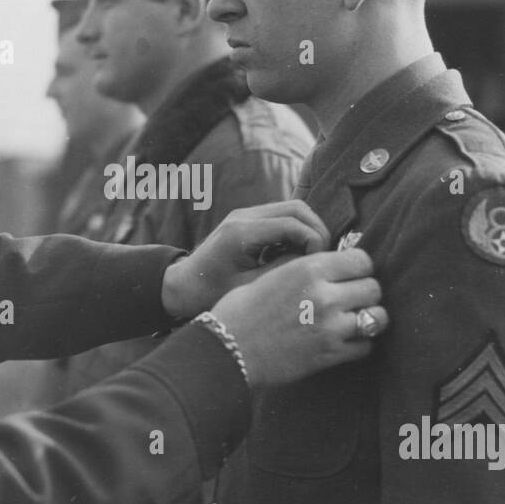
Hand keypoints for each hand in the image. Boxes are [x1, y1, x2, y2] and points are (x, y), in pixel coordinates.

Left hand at [160, 200, 330, 318]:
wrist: (182, 285)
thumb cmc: (210, 294)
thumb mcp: (249, 289)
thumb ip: (282, 272)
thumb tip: (314, 262)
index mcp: (242, 233)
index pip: (293, 224)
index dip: (315, 242)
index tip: (320, 264)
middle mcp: (244, 216)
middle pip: (298, 209)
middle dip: (317, 232)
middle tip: (322, 259)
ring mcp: (245, 214)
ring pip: (293, 209)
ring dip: (308, 230)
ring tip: (309, 258)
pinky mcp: (247, 219)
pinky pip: (282, 216)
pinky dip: (295, 231)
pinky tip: (293, 255)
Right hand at [210, 248, 386, 387]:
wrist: (226, 350)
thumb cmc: (242, 310)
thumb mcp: (272, 275)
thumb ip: (306, 268)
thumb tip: (333, 262)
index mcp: (309, 269)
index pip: (362, 260)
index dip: (359, 267)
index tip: (350, 276)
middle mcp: (325, 295)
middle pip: (374, 287)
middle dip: (365, 293)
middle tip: (352, 300)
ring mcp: (330, 326)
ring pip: (377, 317)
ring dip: (369, 319)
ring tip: (355, 321)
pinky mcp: (330, 355)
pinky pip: (366, 346)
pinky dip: (359, 344)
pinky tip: (344, 342)